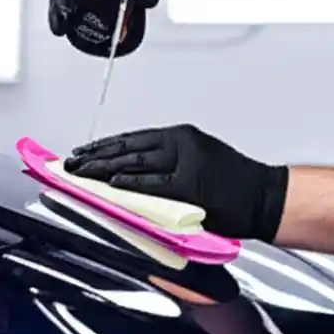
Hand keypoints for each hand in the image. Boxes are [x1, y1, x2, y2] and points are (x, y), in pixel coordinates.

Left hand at [64, 124, 288, 240]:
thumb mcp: (196, 162)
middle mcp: (180, 144)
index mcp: (180, 136)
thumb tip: (128, 175)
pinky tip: (112, 183)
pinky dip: (130, 183)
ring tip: (80, 173)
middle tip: (70, 164)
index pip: (131, 139)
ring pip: (135, 162)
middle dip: (94, 157)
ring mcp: (186, 163)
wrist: (264, 196)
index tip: (81, 153)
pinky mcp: (191, 185)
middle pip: (127, 147)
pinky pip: (153, 183)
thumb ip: (164, 166)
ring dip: (103, 169)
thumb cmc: (233, 183)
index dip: (103, 147)